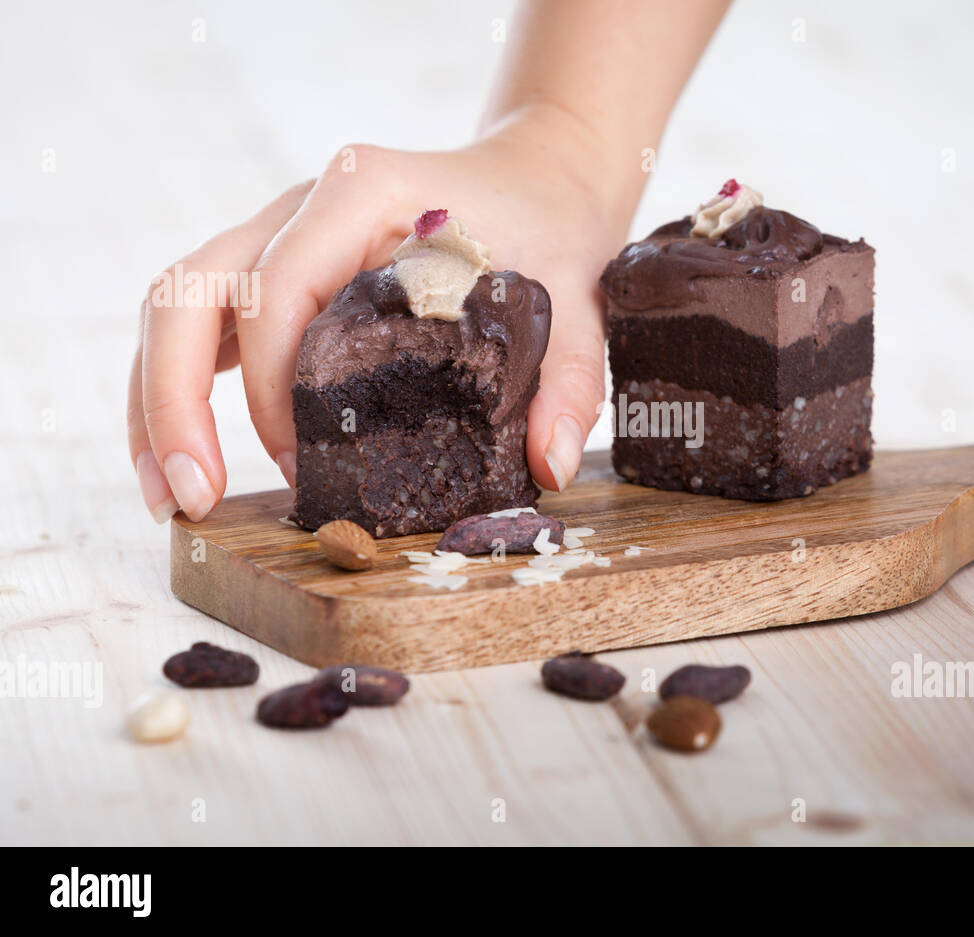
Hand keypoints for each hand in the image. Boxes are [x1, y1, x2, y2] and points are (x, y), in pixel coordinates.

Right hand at [128, 114, 618, 521]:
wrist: (538, 180)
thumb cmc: (549, 231)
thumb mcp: (575, 301)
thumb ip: (569, 382)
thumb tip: (547, 464)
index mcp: (366, 194)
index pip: (278, 285)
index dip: (273, 385)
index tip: (304, 465)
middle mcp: (304, 204)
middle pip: (191, 289)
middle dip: (174, 400)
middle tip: (191, 499)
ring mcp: (281, 230)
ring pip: (176, 303)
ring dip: (156, 401)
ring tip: (171, 498)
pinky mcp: (279, 266)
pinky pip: (205, 321)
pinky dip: (179, 388)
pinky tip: (187, 458)